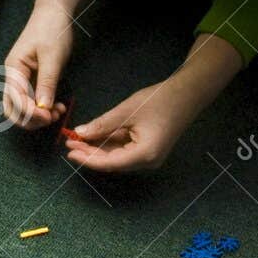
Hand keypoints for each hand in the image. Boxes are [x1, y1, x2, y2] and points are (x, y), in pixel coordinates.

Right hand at [2, 7, 73, 129]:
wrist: (54, 13)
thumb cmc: (50, 29)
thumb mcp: (52, 57)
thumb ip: (46, 83)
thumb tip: (43, 107)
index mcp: (13, 69)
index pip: (14, 99)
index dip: (30, 112)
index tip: (48, 116)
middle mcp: (13, 76)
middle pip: (12, 108)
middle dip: (30, 118)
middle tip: (51, 119)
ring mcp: (22, 80)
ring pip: (22, 108)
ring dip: (37, 116)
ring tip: (57, 113)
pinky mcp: (32, 81)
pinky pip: (33, 101)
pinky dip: (43, 108)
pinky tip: (57, 107)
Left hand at [63, 79, 196, 172]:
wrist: (188, 94)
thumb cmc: (159, 100)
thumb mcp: (127, 111)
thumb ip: (102, 125)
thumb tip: (80, 133)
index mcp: (144, 155)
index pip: (109, 163)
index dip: (87, 159)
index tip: (70, 153)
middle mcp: (147, 161)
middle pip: (112, 162)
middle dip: (89, 153)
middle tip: (69, 144)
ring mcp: (149, 157)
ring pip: (117, 157)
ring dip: (97, 149)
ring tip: (77, 140)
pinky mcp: (149, 150)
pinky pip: (124, 150)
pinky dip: (109, 144)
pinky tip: (94, 137)